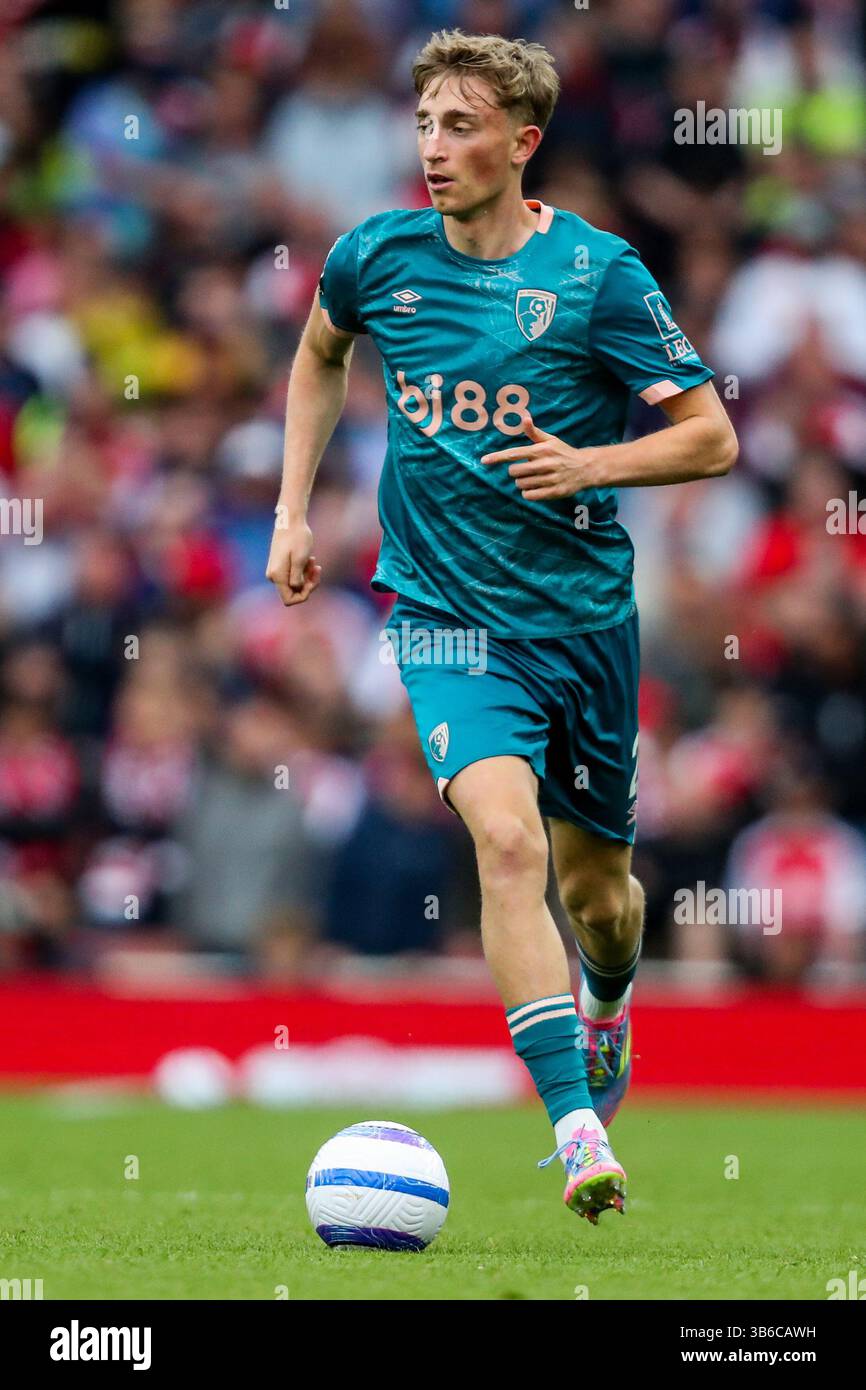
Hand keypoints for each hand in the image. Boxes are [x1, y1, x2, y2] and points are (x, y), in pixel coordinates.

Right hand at [265, 516, 321, 605]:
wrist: (290, 520)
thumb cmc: (297, 537)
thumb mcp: (301, 559)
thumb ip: (297, 578)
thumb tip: (296, 589)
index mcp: (277, 576)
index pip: (289, 600)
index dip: (304, 595)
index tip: (312, 581)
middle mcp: (273, 576)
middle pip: (293, 592)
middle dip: (308, 584)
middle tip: (317, 569)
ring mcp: (276, 571)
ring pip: (295, 584)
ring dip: (307, 576)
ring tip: (313, 561)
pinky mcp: (280, 565)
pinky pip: (293, 575)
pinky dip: (303, 571)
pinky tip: (310, 559)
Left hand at [480, 413, 601, 499]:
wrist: (586, 468)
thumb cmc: (563, 452)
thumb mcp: (550, 440)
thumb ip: (534, 432)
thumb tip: (524, 417)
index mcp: (542, 449)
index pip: (514, 453)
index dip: (497, 457)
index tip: (484, 461)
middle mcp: (546, 463)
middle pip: (514, 471)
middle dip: (515, 472)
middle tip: (525, 470)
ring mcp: (551, 478)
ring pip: (521, 484)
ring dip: (523, 483)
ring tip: (534, 478)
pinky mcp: (554, 492)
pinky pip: (530, 495)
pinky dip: (529, 493)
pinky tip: (535, 488)